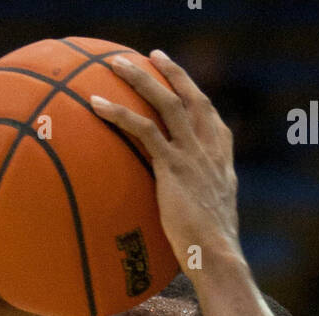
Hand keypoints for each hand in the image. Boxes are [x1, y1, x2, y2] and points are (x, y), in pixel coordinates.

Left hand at [89, 50, 240, 275]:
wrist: (218, 257)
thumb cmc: (211, 252)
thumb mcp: (210, 220)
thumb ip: (198, 206)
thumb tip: (183, 214)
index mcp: (222, 161)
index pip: (211, 118)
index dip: (195, 96)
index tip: (181, 82)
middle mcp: (209, 150)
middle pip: (191, 98)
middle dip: (172, 72)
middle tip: (152, 55)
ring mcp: (192, 155)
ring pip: (165, 103)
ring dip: (140, 78)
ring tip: (115, 63)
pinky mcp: (173, 166)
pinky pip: (143, 130)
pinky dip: (119, 113)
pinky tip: (96, 105)